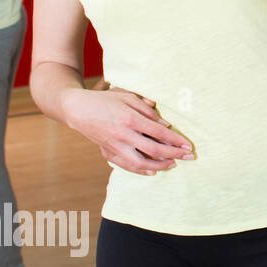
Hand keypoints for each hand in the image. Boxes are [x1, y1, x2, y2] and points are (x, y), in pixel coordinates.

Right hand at [59, 86, 193, 175]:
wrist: (77, 109)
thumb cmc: (105, 100)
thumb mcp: (128, 97)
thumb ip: (148, 110)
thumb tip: (166, 124)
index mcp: (129, 119)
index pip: (159, 133)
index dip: (176, 141)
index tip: (188, 146)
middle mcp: (123, 135)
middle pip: (154, 150)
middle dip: (174, 155)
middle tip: (189, 157)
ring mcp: (114, 146)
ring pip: (140, 162)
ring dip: (160, 165)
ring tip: (173, 164)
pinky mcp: (107, 152)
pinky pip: (126, 166)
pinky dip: (141, 170)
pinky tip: (153, 170)